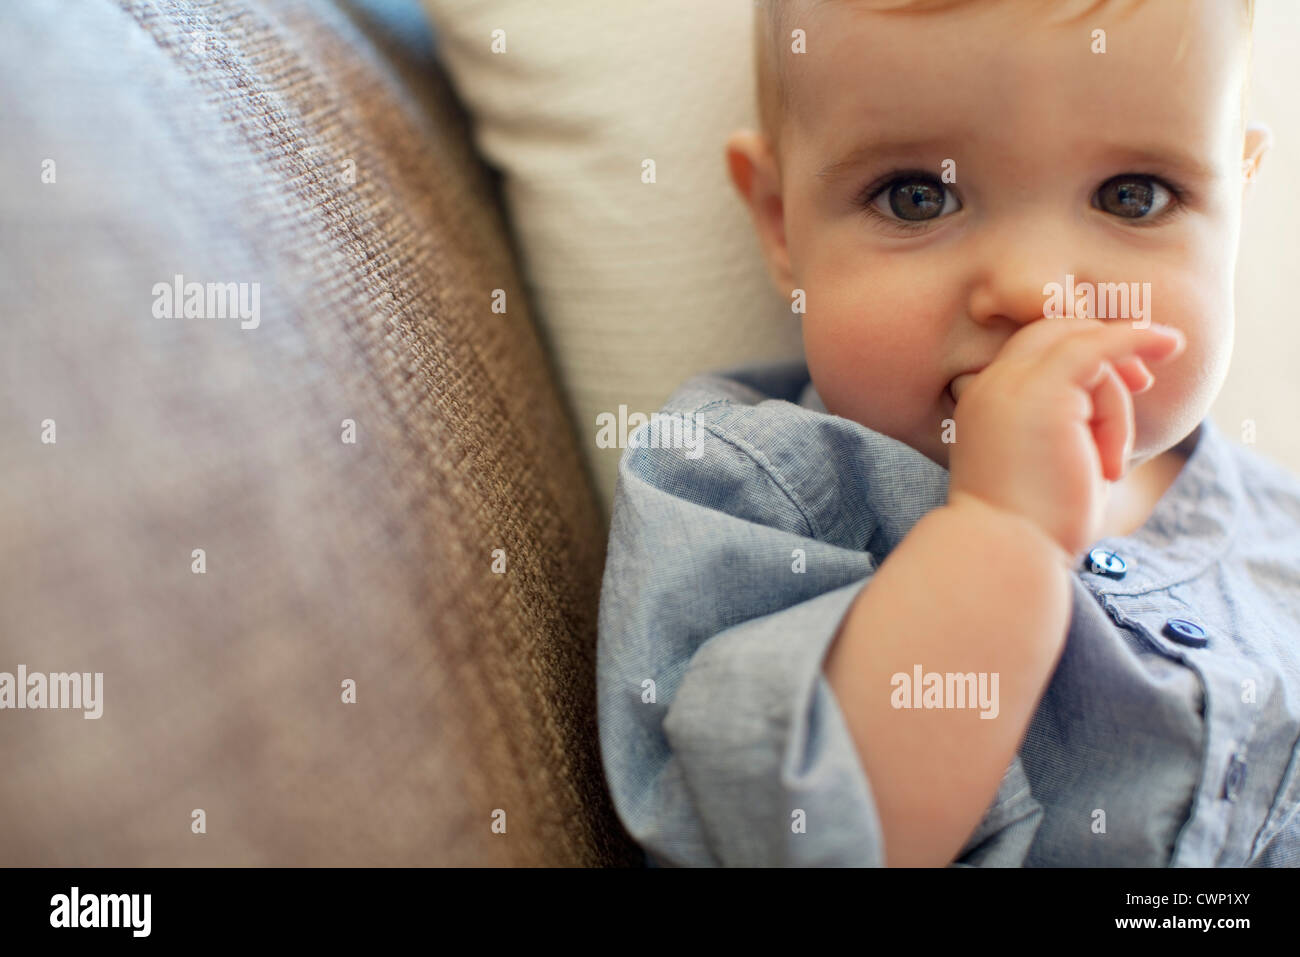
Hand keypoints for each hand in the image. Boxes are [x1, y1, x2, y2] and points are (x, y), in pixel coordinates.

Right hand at [946, 316, 1186, 561]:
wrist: (1006, 552)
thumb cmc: (1031, 528)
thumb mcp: (1047, 468)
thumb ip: (1064, 431)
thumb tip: (1104, 423)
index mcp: (985, 405)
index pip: (1033, 352)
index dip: (1082, 355)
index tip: (1128, 385)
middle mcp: (991, 387)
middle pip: (1056, 335)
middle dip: (1106, 350)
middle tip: (1144, 384)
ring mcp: (1013, 385)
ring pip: (1084, 352)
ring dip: (1116, 404)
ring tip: (1106, 465)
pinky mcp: (1043, 392)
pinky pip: (1097, 347)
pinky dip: (1134, 340)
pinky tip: (1169, 344)